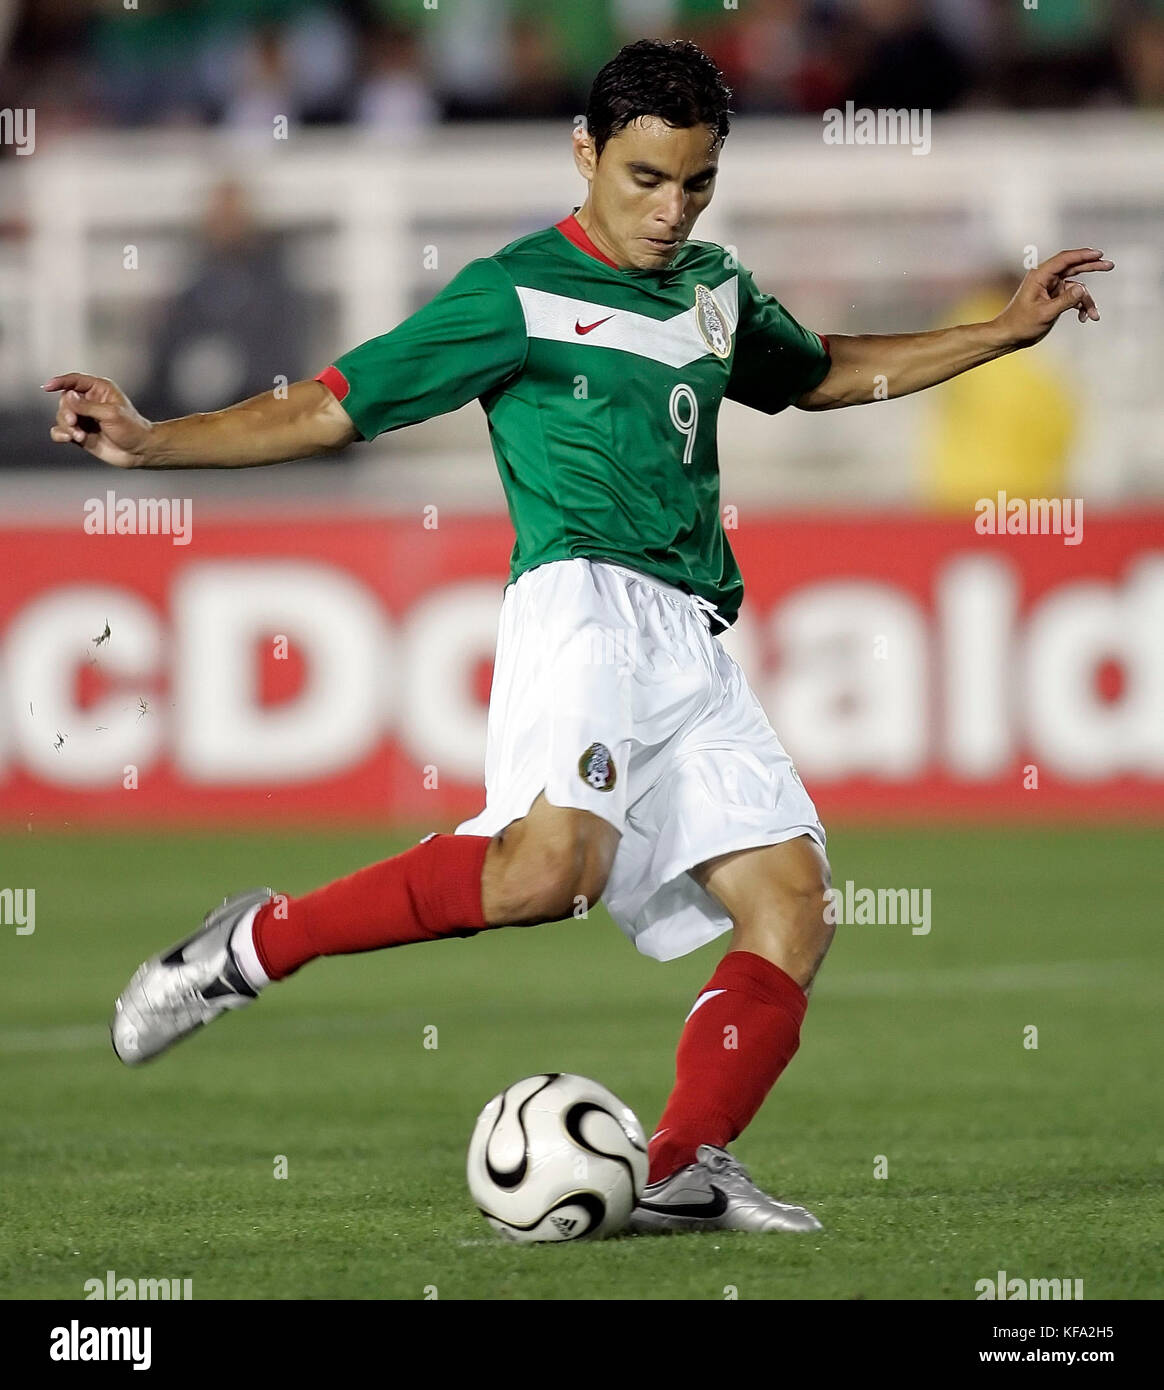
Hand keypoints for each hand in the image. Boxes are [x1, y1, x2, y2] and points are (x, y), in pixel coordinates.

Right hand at [44, 373, 152, 467]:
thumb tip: (67, 396)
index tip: (48, 387)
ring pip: (61, 417)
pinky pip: (61, 431)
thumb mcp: (111, 414)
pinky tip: (69, 438)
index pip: (74, 381)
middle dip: (66, 412)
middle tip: (73, 421)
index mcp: (99, 390)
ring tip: (79, 435)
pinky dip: (61, 434)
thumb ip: (87, 406)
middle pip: (64, 401)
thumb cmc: (132, 429)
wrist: (140, 451)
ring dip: (66, 426)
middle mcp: (89, 402)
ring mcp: (84, 418)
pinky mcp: (81, 433)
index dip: (60, 382)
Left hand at [992, 248, 1114, 350]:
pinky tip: (1085, 317)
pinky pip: (1072, 297)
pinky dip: (1080, 306)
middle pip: (1073, 267)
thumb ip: (1065, 301)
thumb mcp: (1045, 313)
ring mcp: (1051, 288)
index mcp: (1039, 276)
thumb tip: (1083, 289)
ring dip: (1086, 300)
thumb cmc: (1021, 324)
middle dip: (1092, 267)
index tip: (1099, 254)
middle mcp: (1046, 278)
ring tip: (1094, 315)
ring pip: (1076, 287)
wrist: (1009, 336)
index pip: (1064, 259)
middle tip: (1109, 265)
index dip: (1082, 255)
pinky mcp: (1054, 298)